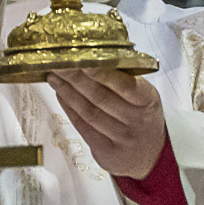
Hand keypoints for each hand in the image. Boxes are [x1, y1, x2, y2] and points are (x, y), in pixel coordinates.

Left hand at [48, 68, 166, 179]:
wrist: (149, 155)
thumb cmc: (143, 117)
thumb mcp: (145, 97)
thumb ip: (127, 76)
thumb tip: (104, 50)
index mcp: (148, 101)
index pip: (125, 85)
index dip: (103, 72)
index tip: (83, 59)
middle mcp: (136, 121)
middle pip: (100, 97)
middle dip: (76, 78)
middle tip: (59, 63)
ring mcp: (121, 138)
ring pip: (88, 111)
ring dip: (68, 92)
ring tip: (54, 77)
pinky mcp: (105, 151)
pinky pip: (83, 126)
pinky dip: (69, 108)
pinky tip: (61, 94)